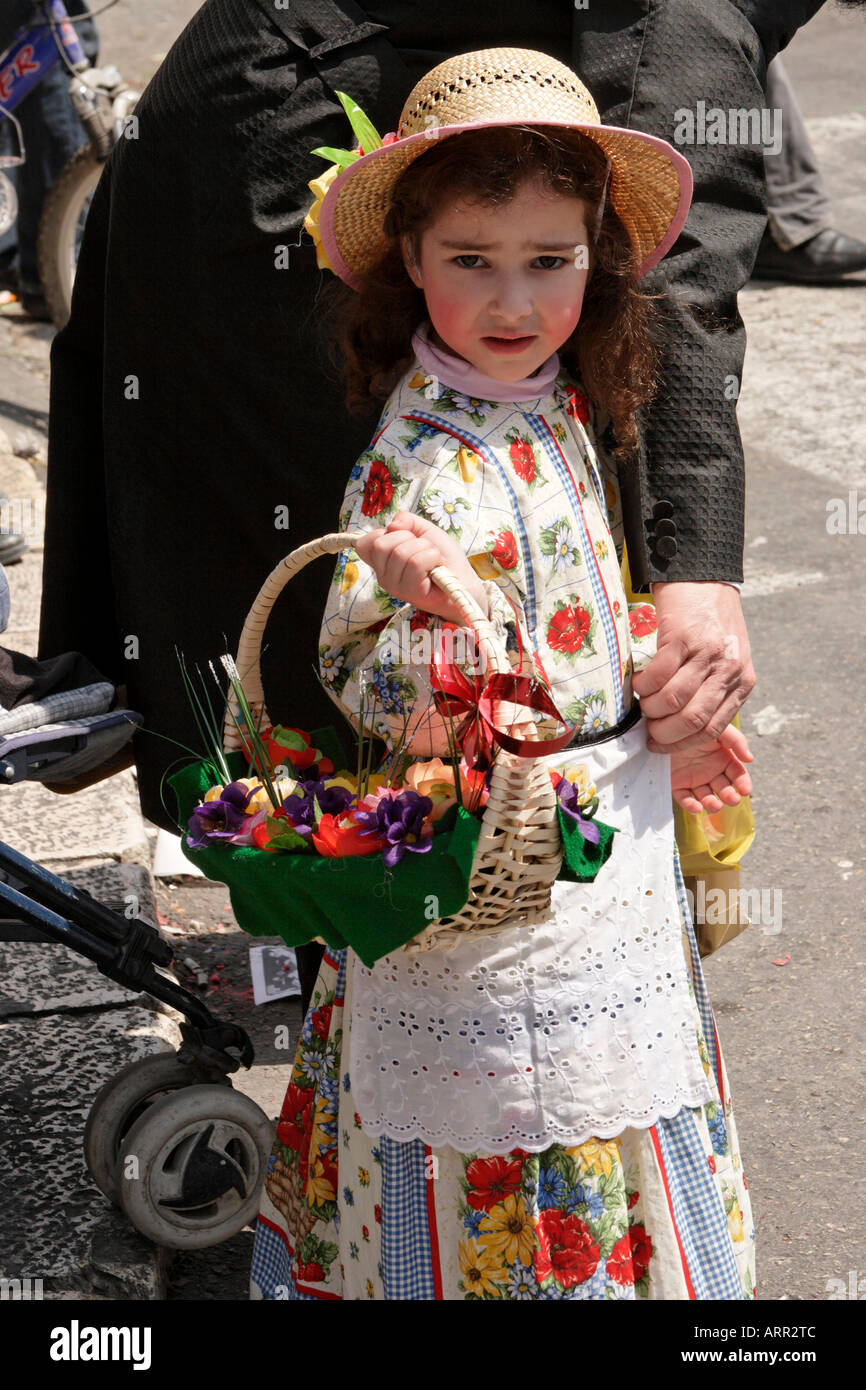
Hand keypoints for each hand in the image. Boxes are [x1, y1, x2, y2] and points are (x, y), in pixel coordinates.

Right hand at [353, 512, 488, 623]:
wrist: (464, 580)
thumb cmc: (444, 558)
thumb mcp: (424, 530)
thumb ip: (407, 521)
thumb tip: (393, 524)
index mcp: (382, 562)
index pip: (363, 544)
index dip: (385, 533)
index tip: (405, 538)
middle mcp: (383, 576)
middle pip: (381, 544)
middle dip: (409, 539)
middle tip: (423, 549)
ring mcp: (395, 586)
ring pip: (400, 553)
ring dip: (425, 549)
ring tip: (433, 560)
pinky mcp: (411, 592)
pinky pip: (415, 563)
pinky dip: (432, 557)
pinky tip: (436, 568)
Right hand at [632, 582, 754, 753]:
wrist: (702, 578)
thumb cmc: (711, 625)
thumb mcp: (726, 662)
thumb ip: (715, 694)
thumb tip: (691, 732)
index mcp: (742, 682)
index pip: (712, 729)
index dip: (681, 743)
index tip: (660, 744)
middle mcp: (728, 670)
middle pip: (692, 719)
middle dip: (664, 733)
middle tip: (647, 730)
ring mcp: (706, 653)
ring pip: (673, 700)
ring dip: (650, 707)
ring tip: (642, 702)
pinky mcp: (682, 637)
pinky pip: (658, 674)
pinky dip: (642, 684)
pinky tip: (637, 681)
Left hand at [669, 722, 752, 813]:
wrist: (662, 726)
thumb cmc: (692, 725)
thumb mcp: (716, 729)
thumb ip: (736, 740)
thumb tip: (750, 759)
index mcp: (723, 758)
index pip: (737, 774)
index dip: (742, 783)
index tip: (745, 790)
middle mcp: (710, 771)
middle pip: (724, 788)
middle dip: (729, 796)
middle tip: (731, 799)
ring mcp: (694, 779)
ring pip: (706, 797)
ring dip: (712, 804)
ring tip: (714, 804)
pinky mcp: (677, 785)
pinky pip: (685, 798)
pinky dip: (691, 805)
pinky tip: (697, 806)